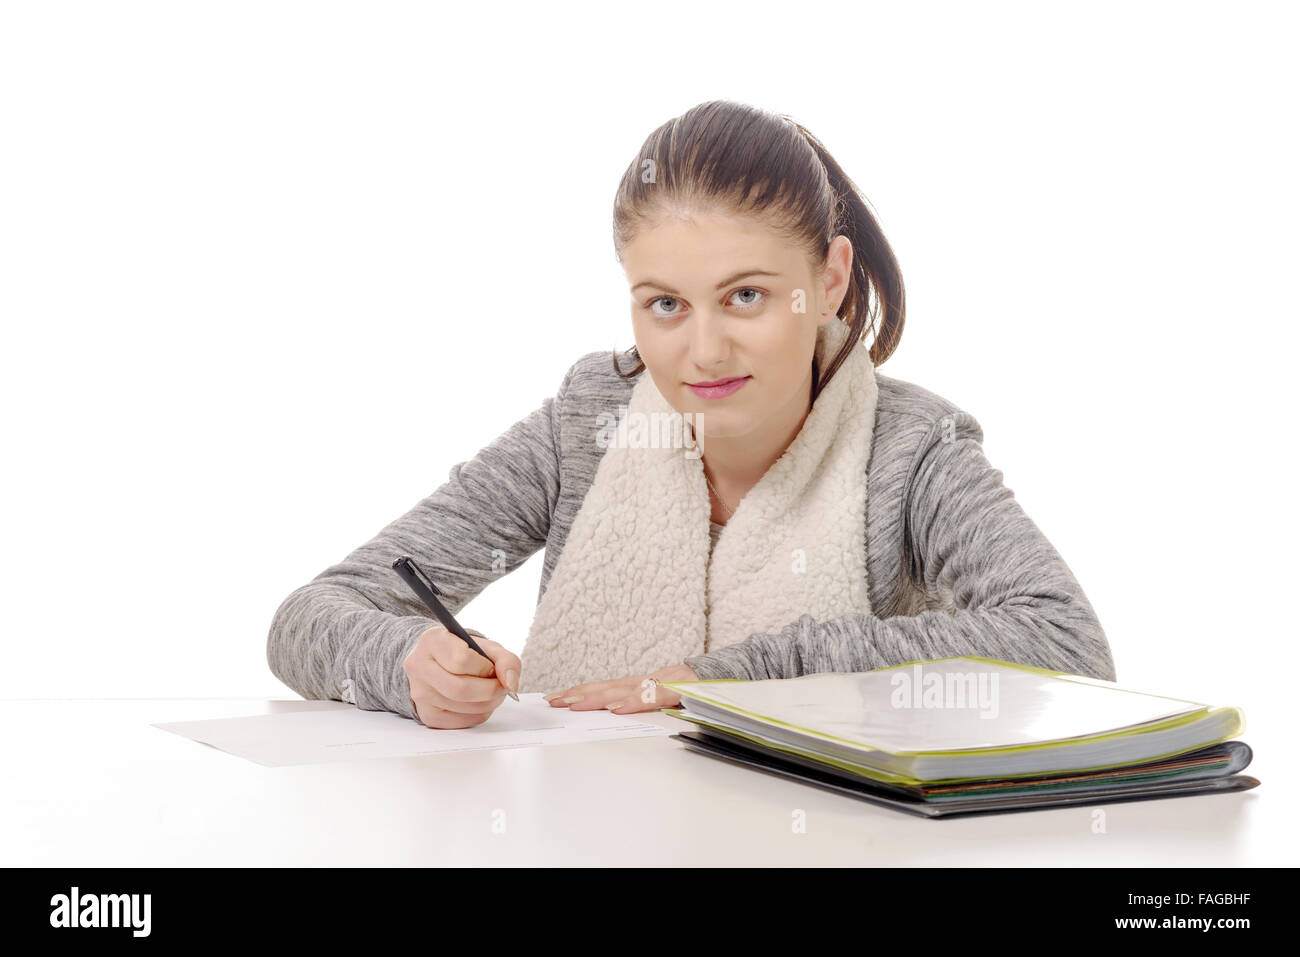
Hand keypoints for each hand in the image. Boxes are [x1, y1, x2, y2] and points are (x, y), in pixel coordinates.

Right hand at [403, 625, 521, 728]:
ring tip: (491, 693)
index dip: (484, 667)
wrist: (440, 663)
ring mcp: (420, 693)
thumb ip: (506, 660)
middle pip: (460, 688)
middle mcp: (419, 666)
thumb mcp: (488, 647)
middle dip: (490, 690)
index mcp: (432, 641)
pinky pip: (460, 722)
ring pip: (462, 707)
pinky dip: (478, 714)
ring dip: (488, 703)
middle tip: (500, 687)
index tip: (491, 667)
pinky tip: (478, 702)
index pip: (461, 660)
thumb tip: (510, 684)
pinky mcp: (427, 714)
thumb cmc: (465, 653)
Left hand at [543, 663, 698, 713]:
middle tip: (554, 701)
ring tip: (574, 704)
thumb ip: (642, 702)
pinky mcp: (677, 689)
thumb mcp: (663, 698)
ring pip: (624, 690)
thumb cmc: (693, 689)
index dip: (580, 692)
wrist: (724, 674)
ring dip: (597, 697)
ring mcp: (660, 684)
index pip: (604, 688)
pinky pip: (653, 697)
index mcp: (640, 685)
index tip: (557, 698)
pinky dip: (634, 702)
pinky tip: (617, 709)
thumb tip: (613, 711)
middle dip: (578, 694)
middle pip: (607, 688)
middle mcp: (646, 681)